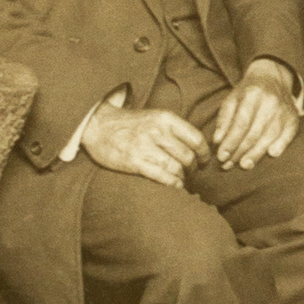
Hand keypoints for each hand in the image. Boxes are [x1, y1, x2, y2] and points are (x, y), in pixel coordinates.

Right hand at [81, 102, 210, 187]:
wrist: (99, 125)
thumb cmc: (131, 124)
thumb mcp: (155, 117)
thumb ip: (174, 129)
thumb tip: (196, 148)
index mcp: (166, 118)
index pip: (196, 138)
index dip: (204, 154)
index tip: (204, 161)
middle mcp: (158, 131)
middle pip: (188, 156)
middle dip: (194, 168)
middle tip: (192, 173)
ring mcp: (146, 146)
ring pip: (176, 168)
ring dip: (183, 178)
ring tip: (182, 180)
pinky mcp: (135, 161)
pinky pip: (162, 177)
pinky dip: (173, 184)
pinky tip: (175, 186)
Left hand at [211, 59, 301, 169]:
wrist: (272, 77)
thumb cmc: (248, 91)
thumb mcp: (232, 99)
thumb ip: (224, 120)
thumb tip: (217, 141)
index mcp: (252, 93)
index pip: (241, 123)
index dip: (231, 142)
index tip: (221, 157)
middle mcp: (270, 101)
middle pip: (254, 133)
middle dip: (239, 152)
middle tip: (228, 166)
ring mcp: (284, 110)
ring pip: (269, 136)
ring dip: (256, 154)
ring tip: (243, 165)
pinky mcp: (293, 117)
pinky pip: (288, 135)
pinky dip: (281, 145)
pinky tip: (271, 155)